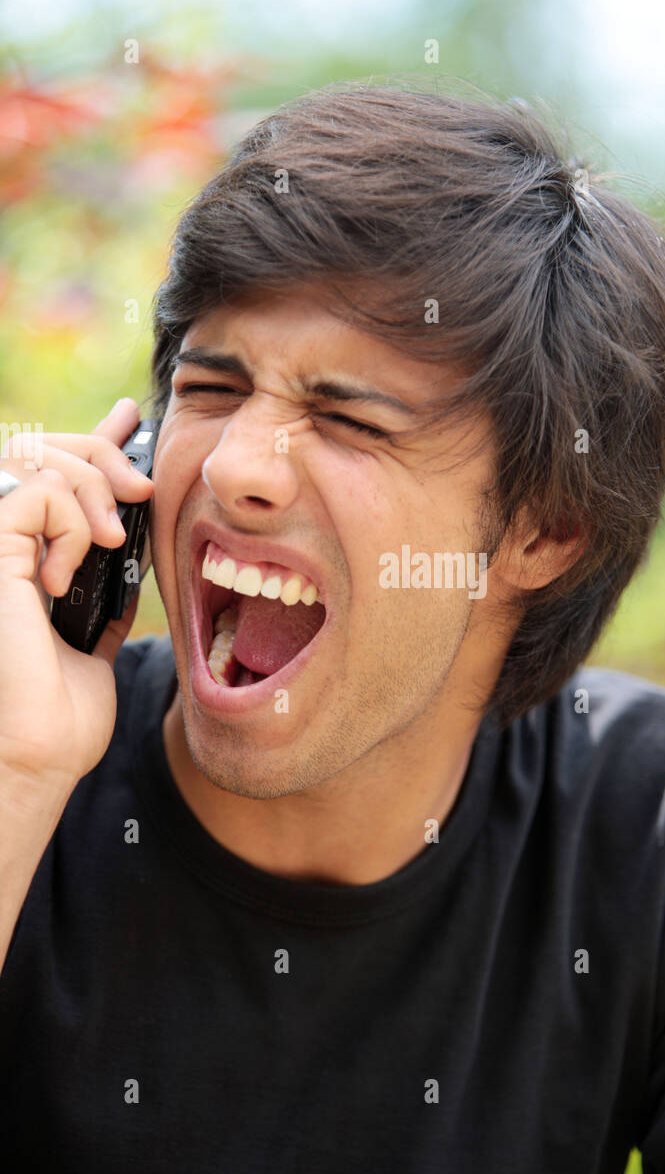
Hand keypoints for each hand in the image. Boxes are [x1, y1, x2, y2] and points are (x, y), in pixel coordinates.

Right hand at [0, 398, 155, 787]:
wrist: (43, 753)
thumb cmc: (63, 713)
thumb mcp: (99, 633)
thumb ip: (107, 586)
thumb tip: (136, 543)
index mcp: (26, 558)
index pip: (54, 472)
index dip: (94, 438)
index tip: (131, 419)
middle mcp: (5, 546)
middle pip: (46, 449)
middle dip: (104, 454)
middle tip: (141, 491)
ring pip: (42, 460)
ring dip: (94, 489)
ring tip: (113, 542)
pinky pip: (38, 493)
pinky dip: (71, 524)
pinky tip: (66, 576)